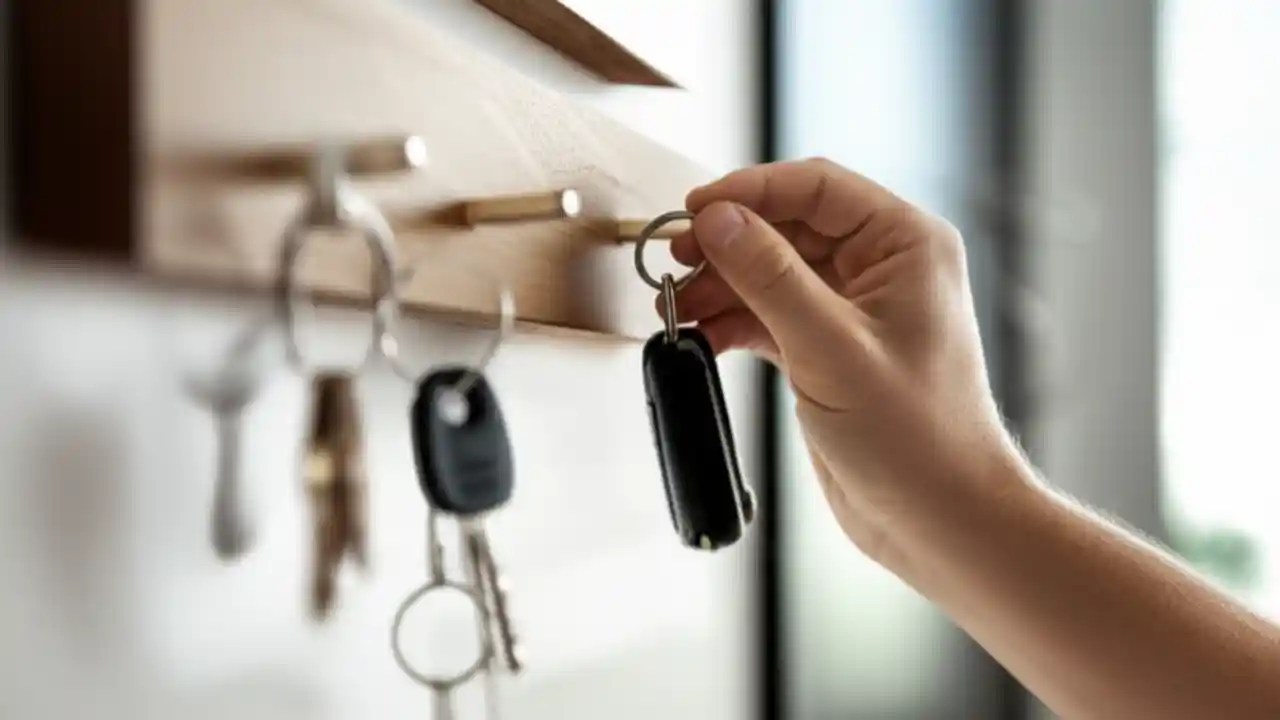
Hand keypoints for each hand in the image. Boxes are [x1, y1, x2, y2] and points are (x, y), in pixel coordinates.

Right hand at [663, 159, 1027, 560]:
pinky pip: (771, 315)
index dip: (750, 191)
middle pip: (787, 227)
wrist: (940, 519)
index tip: (695, 208)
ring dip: (723, 285)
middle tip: (678, 259)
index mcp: (905, 245)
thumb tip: (718, 221)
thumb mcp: (832, 348)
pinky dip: (734, 322)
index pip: (817, 187)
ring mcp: (853, 310)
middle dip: (729, 243)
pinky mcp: (829, 350)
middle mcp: (882, 268)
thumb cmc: (918, 438)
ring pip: (772, 272)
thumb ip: (769, 278)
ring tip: (679, 305)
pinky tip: (702, 335)